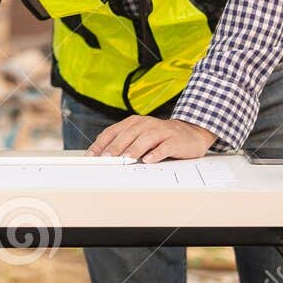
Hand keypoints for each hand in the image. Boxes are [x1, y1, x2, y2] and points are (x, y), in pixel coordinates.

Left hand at [89, 116, 214, 162]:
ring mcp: (161, 131)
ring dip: (134, 149)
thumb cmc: (161, 137)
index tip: (91, 156)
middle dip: (115, 147)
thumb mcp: (140, 136)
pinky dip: (156, 153)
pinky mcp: (174, 140)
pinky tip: (149, 160)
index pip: (113, 131)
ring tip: (126, 159)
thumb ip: (124, 143)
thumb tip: (103, 157)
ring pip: (145, 139)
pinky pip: (164, 147)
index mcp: (134, 122)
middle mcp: (146, 124)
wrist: (191, 132)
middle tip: (106, 158)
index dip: (101, 143)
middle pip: (127, 134)